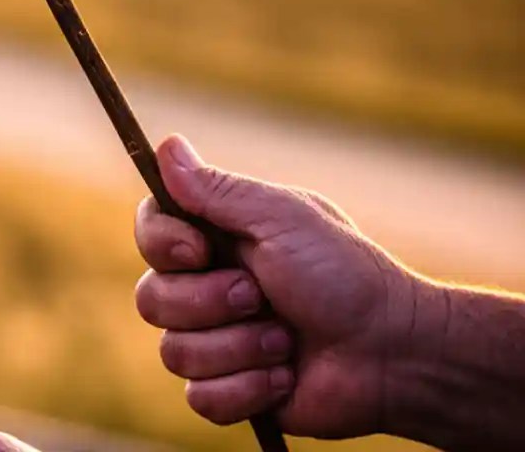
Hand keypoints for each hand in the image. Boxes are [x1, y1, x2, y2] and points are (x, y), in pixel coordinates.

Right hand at [134, 134, 424, 437]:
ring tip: (284, 340)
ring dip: (238, 347)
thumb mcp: (282, 219)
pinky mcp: (230, 389)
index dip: (161, 244)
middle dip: (210, 303)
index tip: (198, 251)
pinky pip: (202, 397)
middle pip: (150, 298)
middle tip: (261, 296)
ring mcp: (216, 341)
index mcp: (218, 240)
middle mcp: (208, 288)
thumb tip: (167, 145)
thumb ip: (218, 190)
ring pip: (174, 352)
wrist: (393, 353)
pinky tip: (285, 376)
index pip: (150, 231)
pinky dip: (247, 388)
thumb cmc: (345, 275)